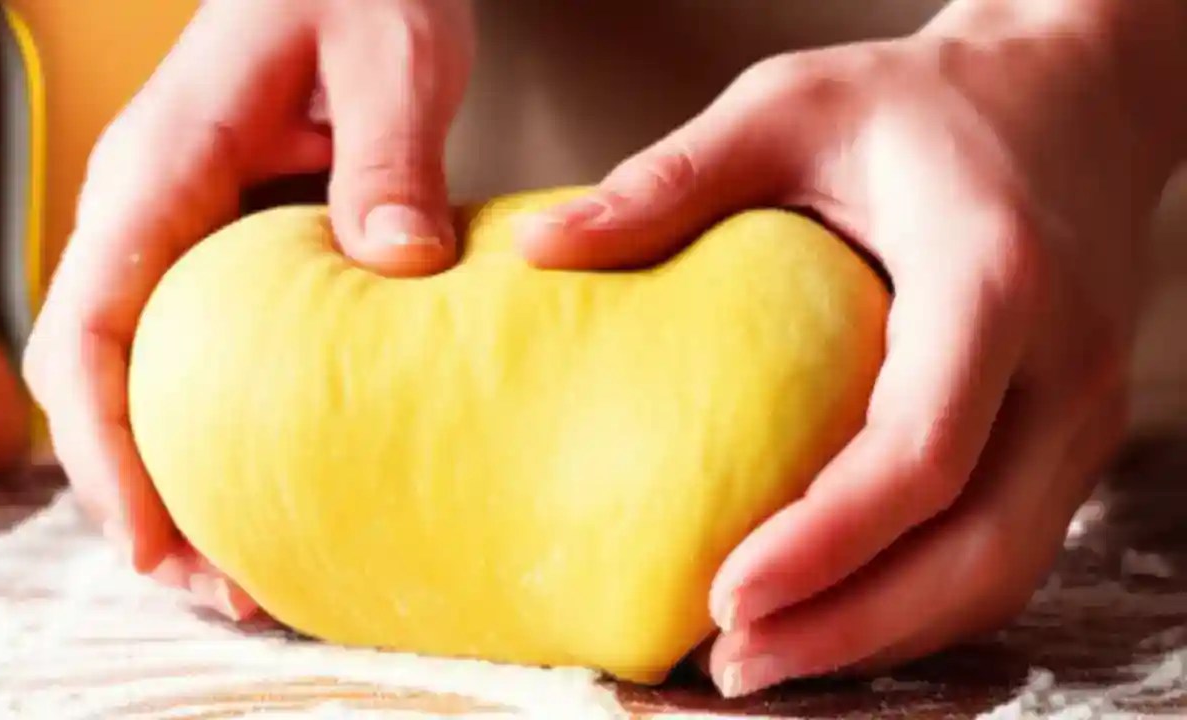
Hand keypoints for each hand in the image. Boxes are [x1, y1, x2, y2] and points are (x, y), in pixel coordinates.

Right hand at [23, 0, 473, 617]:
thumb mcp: (389, 57)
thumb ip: (388, 156)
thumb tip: (396, 269)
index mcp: (162, 169)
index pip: (93, 325)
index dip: (106, 446)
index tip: (153, 537)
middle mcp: (149, 210)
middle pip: (100, 377)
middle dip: (141, 491)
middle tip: (222, 588)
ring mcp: (181, 233)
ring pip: (140, 376)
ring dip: (179, 475)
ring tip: (245, 569)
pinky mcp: (227, 248)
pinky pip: (196, 352)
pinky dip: (218, 429)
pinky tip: (270, 480)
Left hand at [518, 0, 1185, 696]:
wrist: (1069, 96)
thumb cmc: (918, 101)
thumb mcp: (790, 105)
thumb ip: (673, 178)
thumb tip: (540, 249)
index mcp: (993, 276)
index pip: (922, 447)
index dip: (827, 540)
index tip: (724, 596)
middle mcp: (1063, 360)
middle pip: (976, 545)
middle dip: (853, 627)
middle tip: (730, 668)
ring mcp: (1081, 407)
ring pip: (1001, 568)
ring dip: (885, 634)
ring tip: (765, 662)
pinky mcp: (1067, 431)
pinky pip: (1004, 546)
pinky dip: (921, 601)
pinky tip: (834, 616)